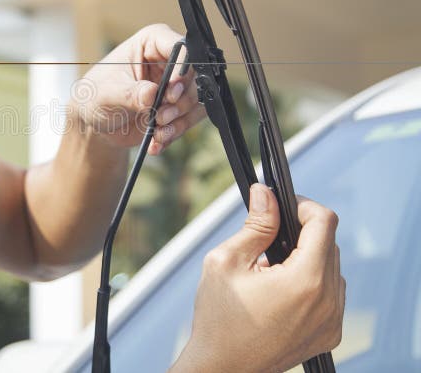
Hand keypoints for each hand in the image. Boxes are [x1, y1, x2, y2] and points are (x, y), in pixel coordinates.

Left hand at [73, 24, 203, 154]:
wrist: (96, 123)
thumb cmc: (96, 97)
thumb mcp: (107, 94)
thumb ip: (130, 93)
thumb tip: (151, 94)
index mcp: (151, 43)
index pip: (180, 47)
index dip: (181, 69)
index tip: (171, 92)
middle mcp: (169, 60)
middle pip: (194, 77)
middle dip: (179, 102)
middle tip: (159, 116)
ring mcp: (176, 85)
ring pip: (196, 100)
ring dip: (178, 120)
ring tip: (157, 131)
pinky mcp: (179, 107)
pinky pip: (191, 120)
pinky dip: (175, 132)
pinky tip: (156, 141)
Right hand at [170, 184, 344, 372]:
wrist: (222, 367)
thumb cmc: (218, 319)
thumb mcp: (227, 261)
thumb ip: (255, 225)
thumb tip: (265, 195)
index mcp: (305, 280)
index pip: (324, 222)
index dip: (303, 206)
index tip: (282, 206)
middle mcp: (328, 302)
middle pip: (328, 243)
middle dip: (300, 233)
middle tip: (266, 241)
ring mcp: (332, 321)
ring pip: (331, 268)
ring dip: (307, 258)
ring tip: (270, 269)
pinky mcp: (330, 334)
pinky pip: (330, 294)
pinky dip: (310, 283)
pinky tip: (279, 290)